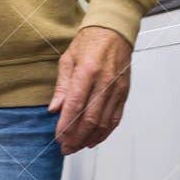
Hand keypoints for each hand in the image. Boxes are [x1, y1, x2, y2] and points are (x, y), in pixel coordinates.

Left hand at [47, 25, 130, 154]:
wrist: (114, 32)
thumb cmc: (89, 43)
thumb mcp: (68, 59)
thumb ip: (62, 86)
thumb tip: (55, 109)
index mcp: (87, 71)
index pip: (75, 105)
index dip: (66, 125)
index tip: (58, 137)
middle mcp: (104, 82)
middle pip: (90, 118)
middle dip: (76, 137)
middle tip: (65, 148)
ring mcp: (117, 89)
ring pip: (104, 122)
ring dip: (89, 138)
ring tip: (76, 147)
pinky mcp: (124, 93)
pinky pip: (115, 118)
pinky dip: (105, 133)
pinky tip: (93, 140)